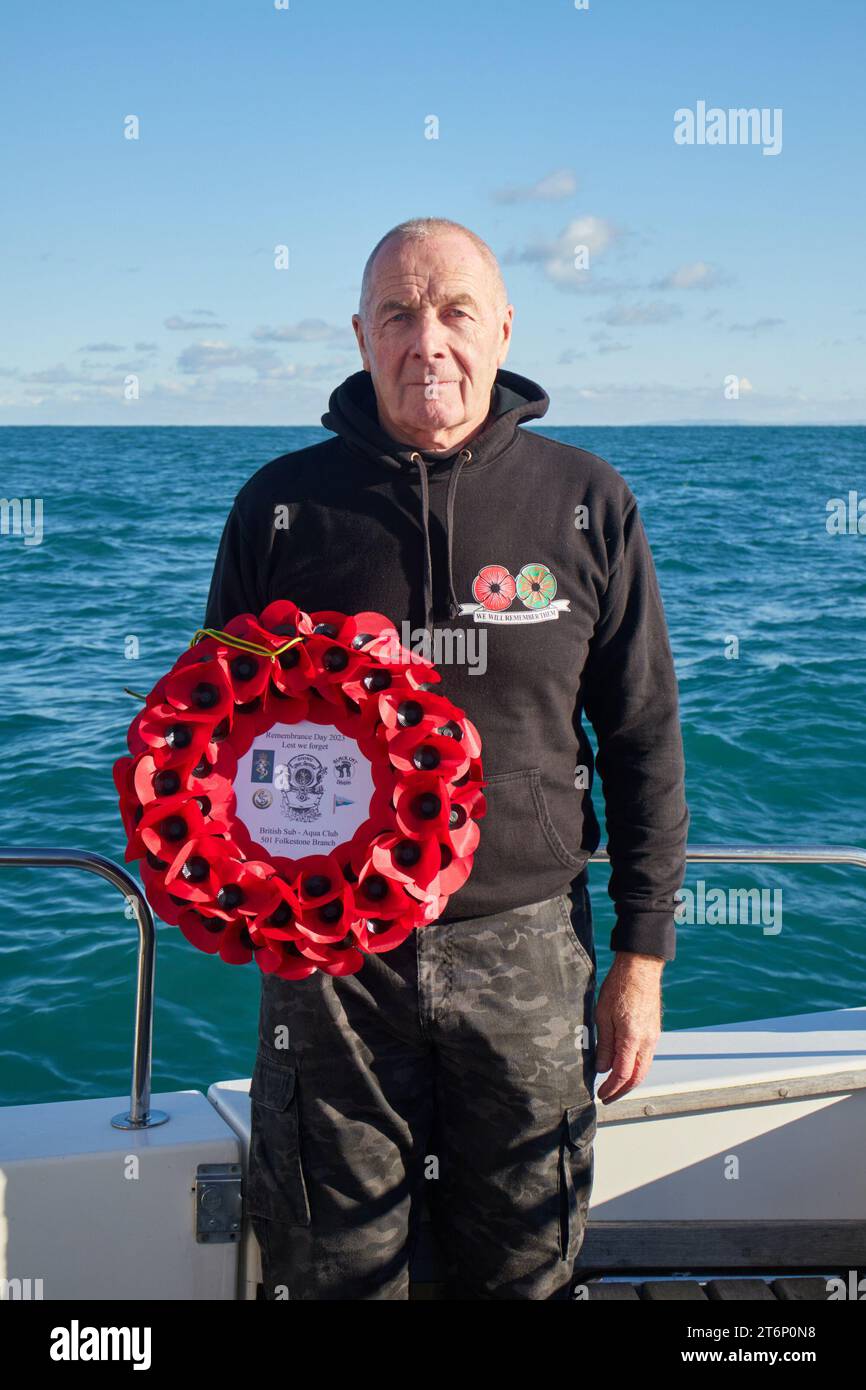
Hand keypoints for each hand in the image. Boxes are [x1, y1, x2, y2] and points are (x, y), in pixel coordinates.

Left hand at [595, 951, 663, 1103]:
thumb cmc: (619, 987)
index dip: (611, 1088)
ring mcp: (653, 1037)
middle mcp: (647, 1041)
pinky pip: (647, 1057)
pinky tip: (625, 1068)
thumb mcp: (603, 1015)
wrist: (640, 968)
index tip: (600, 1095)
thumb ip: (604, 1044)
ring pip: (644, 1068)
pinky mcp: (654, 1031)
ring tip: (614, 1087)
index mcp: (632, 1038)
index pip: (622, 1074)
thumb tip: (603, 1068)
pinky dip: (636, 1069)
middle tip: (607, 1098)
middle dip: (622, 1091)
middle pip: (637, 1077)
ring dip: (630, 1082)